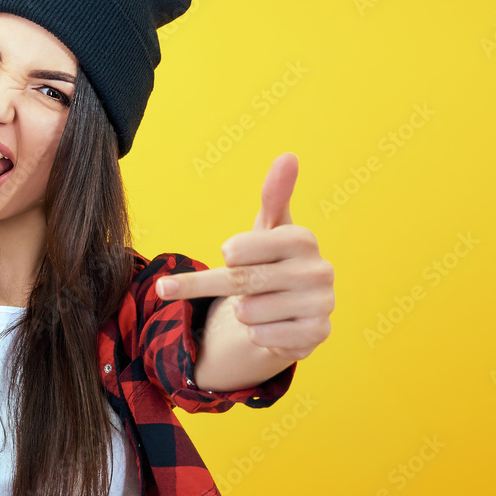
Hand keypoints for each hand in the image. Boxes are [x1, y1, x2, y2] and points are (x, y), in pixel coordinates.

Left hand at [154, 152, 334, 360]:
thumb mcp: (267, 231)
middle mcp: (319, 271)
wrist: (292, 313)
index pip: (241, 249)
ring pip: (249, 313)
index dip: (228, 255)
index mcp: (303, 240)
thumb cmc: (272, 264)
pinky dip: (255, 334)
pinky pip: (262, 338)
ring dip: (240, 312)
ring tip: (253, 306)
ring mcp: (321, 305)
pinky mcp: (317, 336)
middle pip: (241, 281)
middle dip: (209, 286)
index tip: (225, 254)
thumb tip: (289, 157)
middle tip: (175, 289)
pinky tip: (266, 326)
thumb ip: (274, 196)